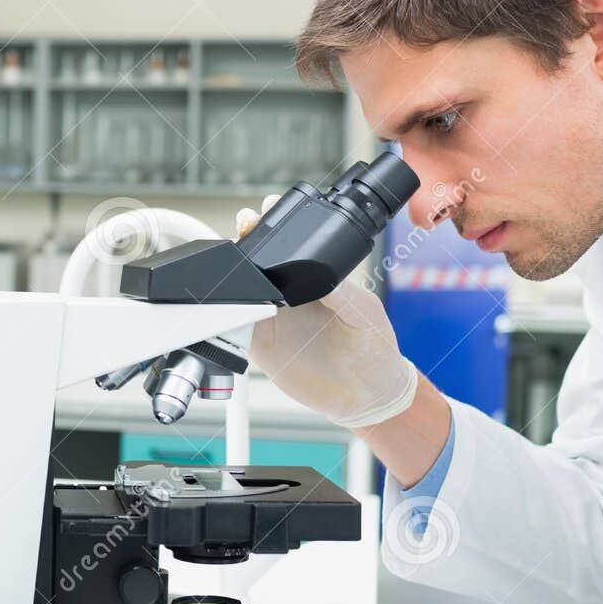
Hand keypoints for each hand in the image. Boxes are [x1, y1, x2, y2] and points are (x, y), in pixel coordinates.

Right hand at [237, 197, 418, 429]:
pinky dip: (227, 311)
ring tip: (232, 256)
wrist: (366, 395)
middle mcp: (292, 295)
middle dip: (248, 237)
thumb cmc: (375, 349)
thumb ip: (342, 293)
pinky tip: (230, 300)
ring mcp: (274, 318)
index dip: (279, 225)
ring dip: (234, 270)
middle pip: (261, 259)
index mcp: (318, 279)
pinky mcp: (261, 344)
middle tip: (245, 224)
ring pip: (244, 287)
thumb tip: (318, 273)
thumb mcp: (366, 313)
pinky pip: (236, 324)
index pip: (294, 245)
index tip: (270, 209)